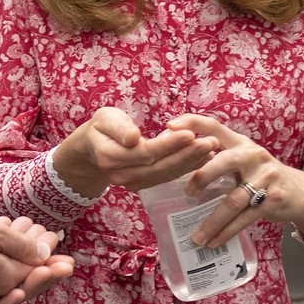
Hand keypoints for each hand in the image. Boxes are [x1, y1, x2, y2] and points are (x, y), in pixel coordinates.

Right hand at [51, 106, 218, 198]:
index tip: (190, 134)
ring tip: (212, 149)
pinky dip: (185, 168)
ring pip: (165, 174)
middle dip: (187, 156)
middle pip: (159, 167)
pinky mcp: (142, 185)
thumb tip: (134, 138)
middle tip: (210, 142)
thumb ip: (118, 128)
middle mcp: (121, 175)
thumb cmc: (100, 127)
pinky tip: (202, 158)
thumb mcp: (104, 118)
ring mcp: (132, 184)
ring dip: (190, 163)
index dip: (169, 145)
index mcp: (110, 157)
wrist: (91, 149)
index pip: (146, 153)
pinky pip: (166, 177)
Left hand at [166, 113, 303, 247]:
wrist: (302, 193)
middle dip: (203, 175)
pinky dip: (227, 232)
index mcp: (240, 142)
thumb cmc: (262, 175)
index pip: (214, 126)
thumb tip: (178, 164)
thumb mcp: (244, 159)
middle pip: (225, 161)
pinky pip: (244, 219)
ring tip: (196, 236)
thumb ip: (218, 156)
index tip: (169, 127)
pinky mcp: (272, 200)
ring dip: (213, 221)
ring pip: (233, 200)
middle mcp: (253, 156)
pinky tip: (213, 241)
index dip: (192, 123)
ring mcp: (265, 178)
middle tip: (187, 191)